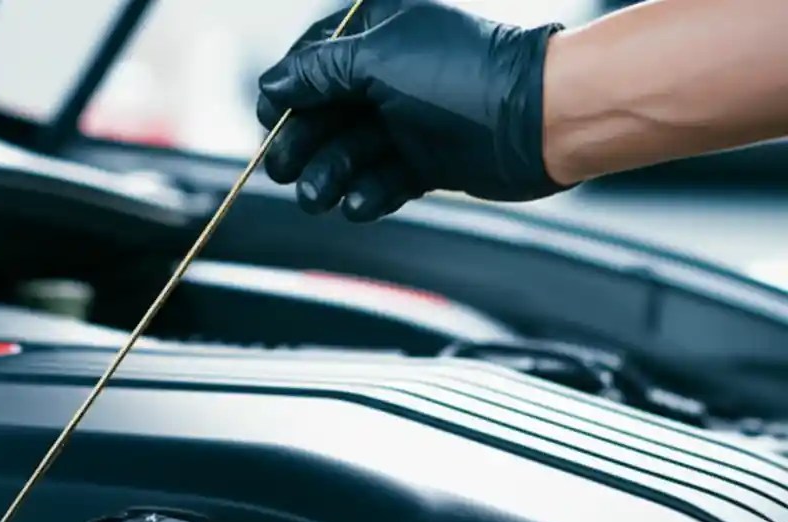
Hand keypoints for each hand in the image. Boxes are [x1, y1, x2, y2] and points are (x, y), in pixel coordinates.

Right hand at [257, 0, 568, 221]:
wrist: (538, 120)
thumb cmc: (462, 75)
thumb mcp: (377, 60)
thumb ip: (316, 72)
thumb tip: (269, 85)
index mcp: (378, 31)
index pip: (312, 61)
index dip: (286, 93)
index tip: (268, 121)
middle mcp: (390, 73)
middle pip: (324, 114)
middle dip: (303, 146)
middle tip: (284, 173)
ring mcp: (408, 119)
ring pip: (348, 152)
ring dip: (328, 176)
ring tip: (319, 197)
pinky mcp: (425, 160)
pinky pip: (381, 179)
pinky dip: (367, 195)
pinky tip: (361, 204)